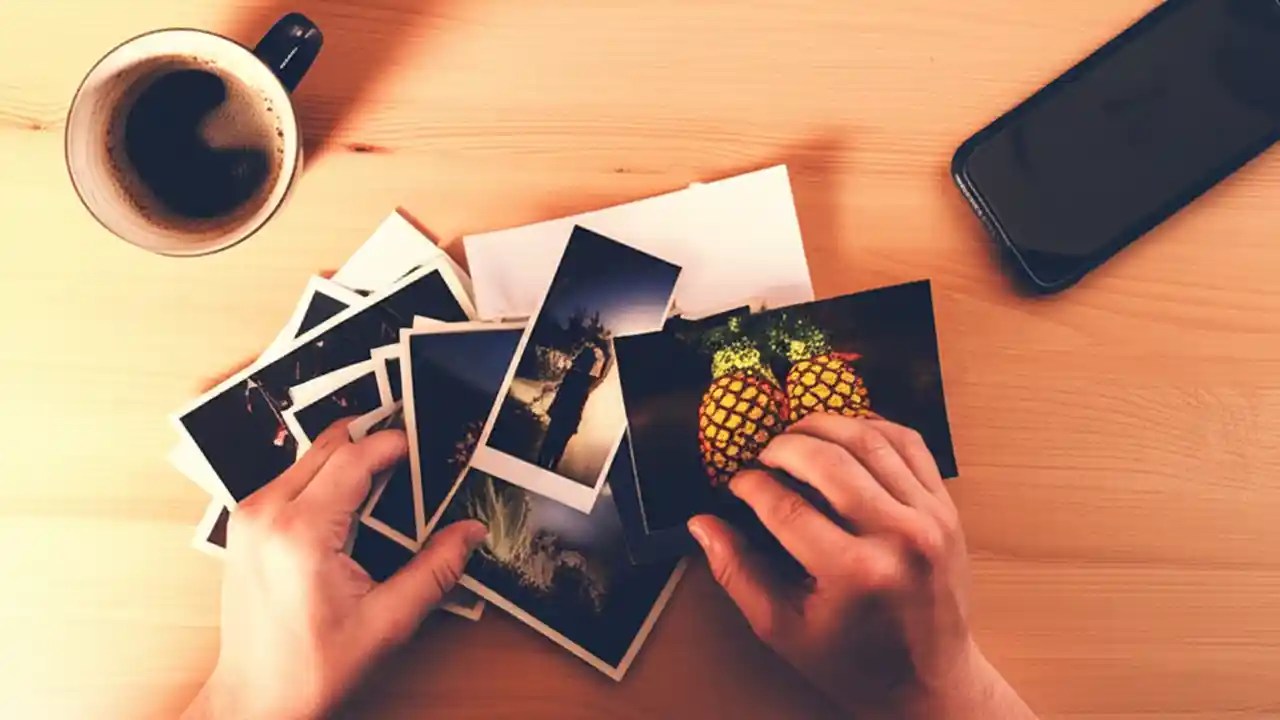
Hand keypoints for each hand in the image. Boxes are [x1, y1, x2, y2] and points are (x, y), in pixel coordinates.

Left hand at [183, 421, 486, 719]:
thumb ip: (435, 570)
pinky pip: (291, 479)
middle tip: (411, 455)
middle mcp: (267, 514)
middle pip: (328, 445)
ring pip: (308, 458)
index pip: (353, 458)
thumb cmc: (311, 668)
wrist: (255, 699)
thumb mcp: (387, 622)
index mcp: (301, 533)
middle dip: (372, 442)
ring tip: (387, 482)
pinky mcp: (245, 525)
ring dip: (348, 459)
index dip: (393, 444)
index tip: (424, 445)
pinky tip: (352, 506)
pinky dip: (325, 478)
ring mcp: (250, 517)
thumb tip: (470, 532)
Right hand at [688, 415, 1035, 719]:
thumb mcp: (782, 628)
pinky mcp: (946, 508)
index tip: (736, 484)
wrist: (928, 683)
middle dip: (783, 446)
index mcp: (854, 573)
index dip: (751, 486)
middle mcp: (898, 538)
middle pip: (828, 461)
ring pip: (870, 441)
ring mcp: (929, 518)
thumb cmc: (852, 661)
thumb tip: (701, 523)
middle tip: (763, 455)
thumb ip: (738, 572)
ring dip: (825, 426)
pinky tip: (843, 433)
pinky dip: (873, 427)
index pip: (785, 506)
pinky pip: (909, 444)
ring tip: (796, 435)